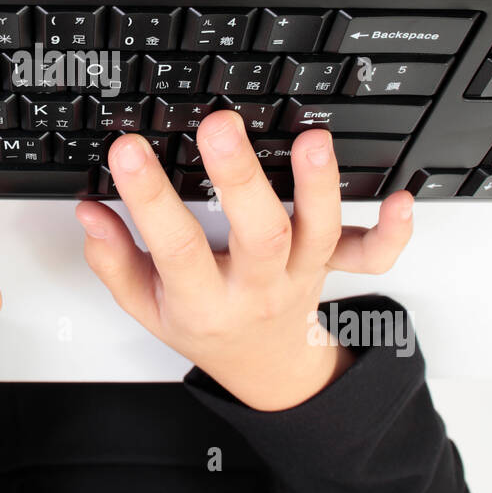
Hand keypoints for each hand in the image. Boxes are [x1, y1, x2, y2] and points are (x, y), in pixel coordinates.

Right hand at [74, 111, 413, 410]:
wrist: (265, 366)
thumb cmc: (207, 326)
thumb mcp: (147, 308)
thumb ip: (115, 262)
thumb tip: (90, 214)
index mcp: (204, 300)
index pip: (174, 248)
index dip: (148, 198)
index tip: (128, 151)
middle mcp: (258, 287)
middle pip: (258, 235)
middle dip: (239, 178)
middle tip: (219, 126)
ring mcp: (302, 275)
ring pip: (319, 234)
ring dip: (320, 187)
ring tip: (310, 140)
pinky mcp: (334, 266)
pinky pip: (373, 257)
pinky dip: (393, 232)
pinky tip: (400, 197)